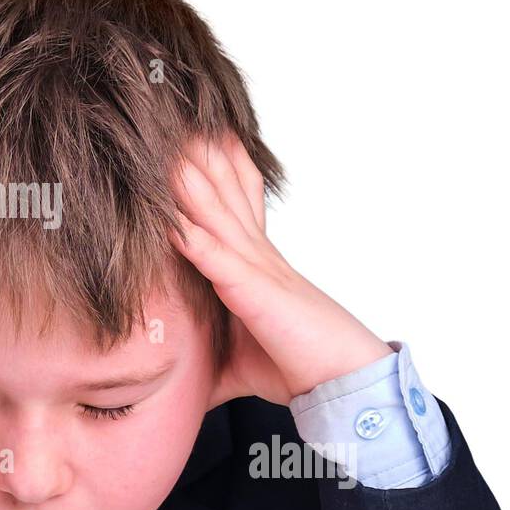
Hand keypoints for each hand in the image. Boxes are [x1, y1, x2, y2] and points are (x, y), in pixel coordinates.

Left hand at [169, 132, 392, 406]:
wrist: (344, 381)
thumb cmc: (296, 366)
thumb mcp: (237, 363)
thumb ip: (205, 365)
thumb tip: (174, 386)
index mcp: (254, 265)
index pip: (228, 209)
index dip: (209, 174)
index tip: (184, 145)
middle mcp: (256, 256)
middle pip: (222, 196)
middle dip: (196, 160)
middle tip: (170, 123)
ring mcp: (257, 269)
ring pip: (216, 216)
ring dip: (190, 183)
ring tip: (165, 147)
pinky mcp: (255, 293)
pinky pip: (218, 259)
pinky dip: (193, 237)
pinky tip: (169, 220)